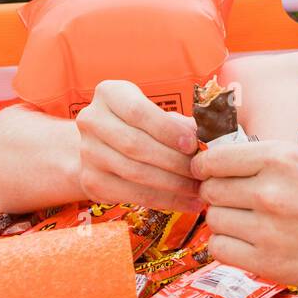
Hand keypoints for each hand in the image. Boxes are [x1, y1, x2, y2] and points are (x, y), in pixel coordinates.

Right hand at [73, 80, 202, 212]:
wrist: (102, 145)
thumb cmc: (141, 124)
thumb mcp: (156, 114)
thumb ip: (180, 123)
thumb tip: (210, 136)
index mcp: (109, 93)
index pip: (138, 111)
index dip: (167, 130)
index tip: (193, 144)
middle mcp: (91, 120)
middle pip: (136, 145)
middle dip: (174, 161)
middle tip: (202, 172)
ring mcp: (87, 152)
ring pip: (135, 172)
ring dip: (173, 184)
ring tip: (200, 190)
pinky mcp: (91, 182)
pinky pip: (132, 195)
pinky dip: (164, 201)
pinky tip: (188, 203)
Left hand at [191, 141, 297, 289]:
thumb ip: (263, 161)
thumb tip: (216, 165)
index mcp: (280, 158)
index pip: (213, 160)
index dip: (205, 169)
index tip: (207, 174)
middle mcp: (270, 190)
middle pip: (210, 190)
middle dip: (216, 196)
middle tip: (235, 202)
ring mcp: (268, 228)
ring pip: (214, 220)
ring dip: (225, 222)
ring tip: (250, 223)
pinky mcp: (268, 262)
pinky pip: (220, 249)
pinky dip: (227, 246)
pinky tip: (247, 243)